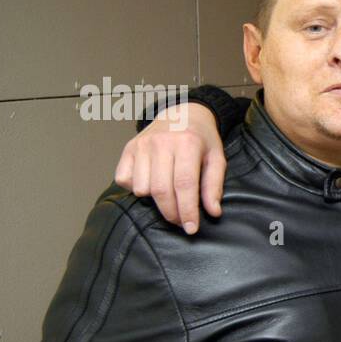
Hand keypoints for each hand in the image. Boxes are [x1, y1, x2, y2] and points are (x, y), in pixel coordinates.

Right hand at [114, 102, 224, 232]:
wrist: (182, 113)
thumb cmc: (202, 139)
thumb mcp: (216, 158)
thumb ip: (214, 185)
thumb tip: (213, 212)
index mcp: (187, 143)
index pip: (184, 185)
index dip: (187, 210)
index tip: (190, 228)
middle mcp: (161, 143)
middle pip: (161, 190)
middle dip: (171, 213)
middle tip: (180, 221)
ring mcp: (142, 145)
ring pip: (141, 188)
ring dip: (154, 201)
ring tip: (168, 198)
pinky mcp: (128, 148)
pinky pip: (124, 180)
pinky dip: (135, 189)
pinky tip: (150, 185)